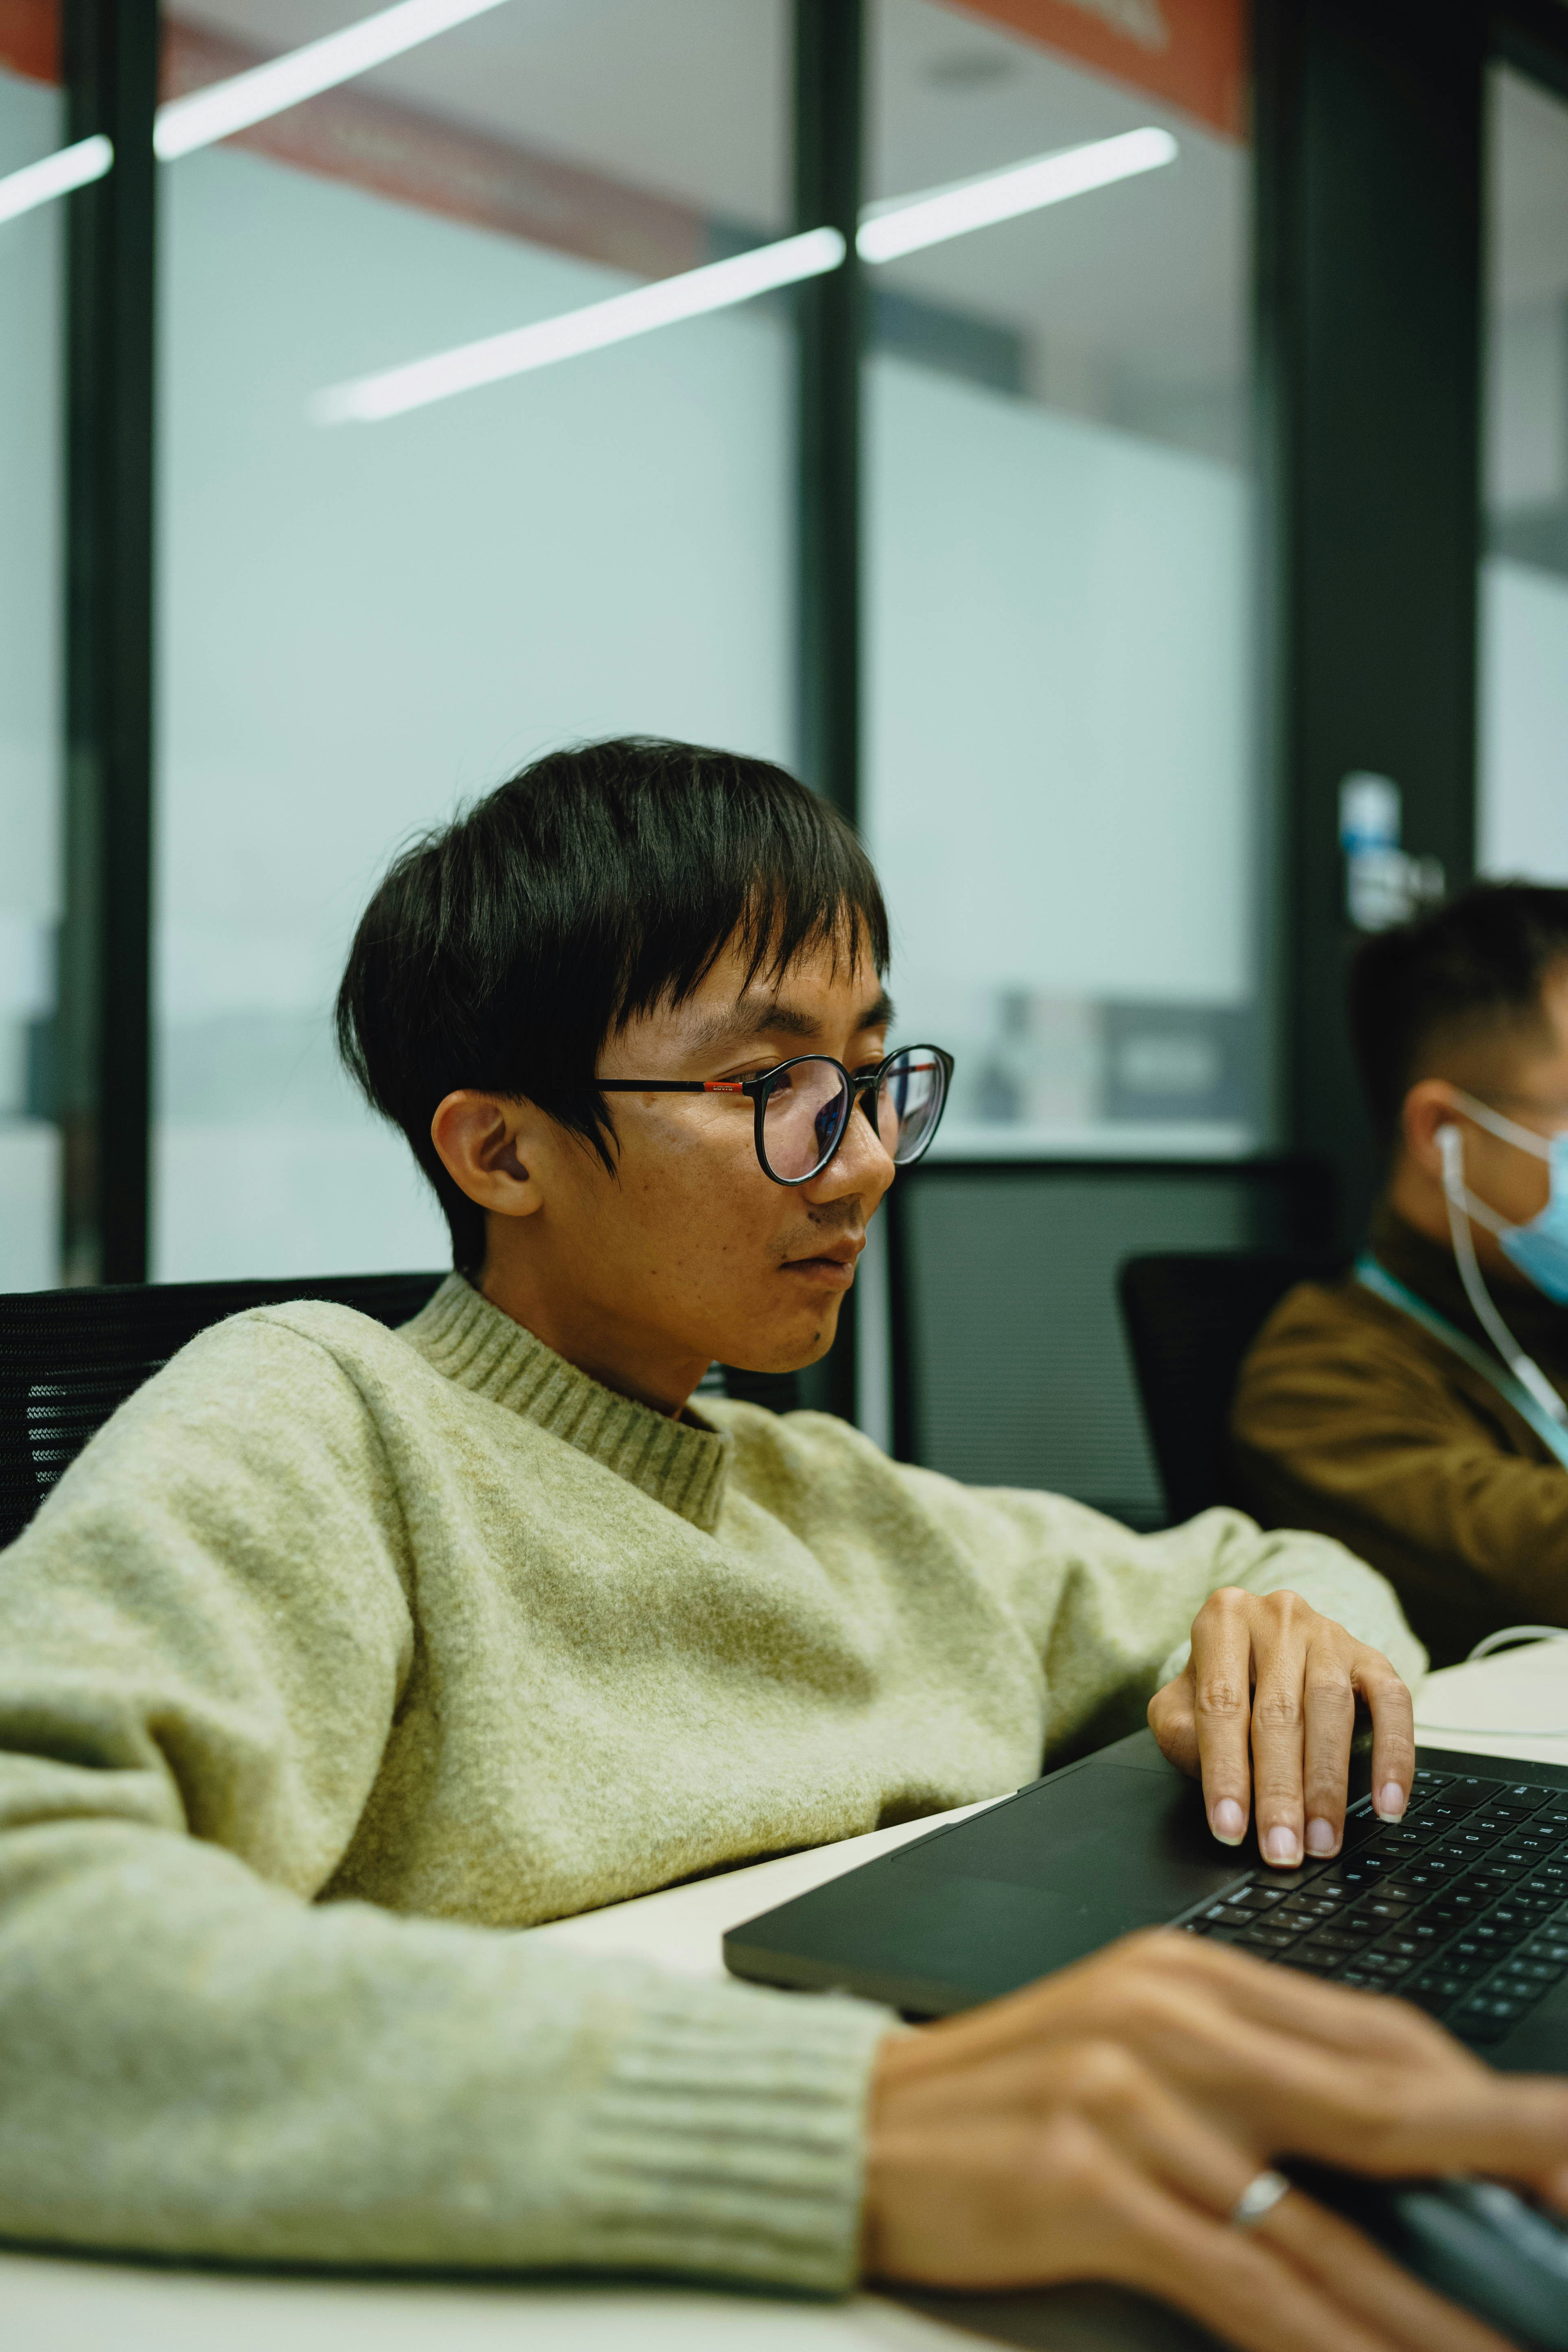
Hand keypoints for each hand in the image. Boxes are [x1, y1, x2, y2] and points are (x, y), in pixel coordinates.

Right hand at [861, 1930, 1567, 2351]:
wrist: (853, 2122)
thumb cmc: (998, 2097)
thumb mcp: (1129, 2050)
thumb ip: (1249, 2078)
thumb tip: (1386, 2142)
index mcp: (1185, 1976)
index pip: (1370, 2034)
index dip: (1479, 2099)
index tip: (1556, 2143)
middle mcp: (1170, 2021)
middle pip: (1375, 2103)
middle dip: (1499, 2162)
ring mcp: (1130, 2101)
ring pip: (1324, 2221)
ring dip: (1432, 2304)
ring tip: (1507, 2340)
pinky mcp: (1091, 2183)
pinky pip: (1243, 2281)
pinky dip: (1327, 2341)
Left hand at [1147, 1587, 1414, 1866]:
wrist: (1269, 1647)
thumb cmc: (1224, 1685)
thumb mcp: (1183, 1703)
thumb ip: (1184, 1733)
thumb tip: (1220, 1780)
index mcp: (1222, 1621)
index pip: (1220, 1705)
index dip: (1225, 1773)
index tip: (1230, 1830)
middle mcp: (1278, 1618)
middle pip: (1278, 1713)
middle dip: (1280, 1793)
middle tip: (1281, 1849)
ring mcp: (1330, 1634)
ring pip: (1332, 1709)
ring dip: (1328, 1784)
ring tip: (1323, 1840)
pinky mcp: (1373, 1657)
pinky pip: (1392, 1704)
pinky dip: (1394, 1757)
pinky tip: (1388, 1804)